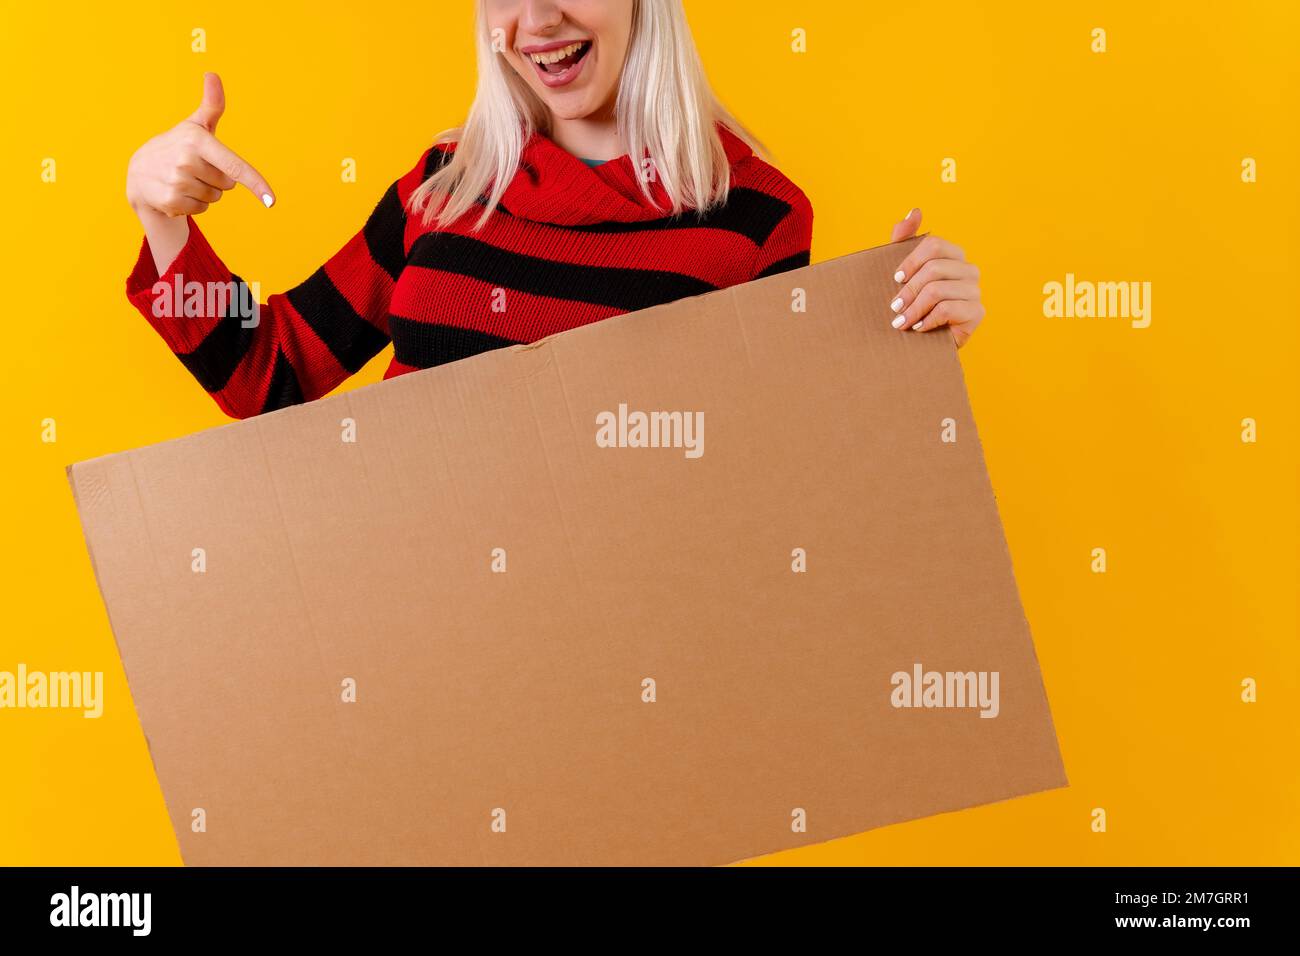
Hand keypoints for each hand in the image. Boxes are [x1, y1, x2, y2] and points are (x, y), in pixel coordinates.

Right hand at [126, 72, 275, 217]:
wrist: (139, 171)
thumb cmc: (177, 146)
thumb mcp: (194, 126)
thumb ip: (212, 104)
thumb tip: (212, 74)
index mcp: (196, 140)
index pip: (234, 166)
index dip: (255, 183)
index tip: (271, 200)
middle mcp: (185, 161)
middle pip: (228, 184)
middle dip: (217, 179)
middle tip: (196, 168)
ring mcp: (176, 182)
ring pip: (215, 198)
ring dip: (205, 192)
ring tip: (185, 178)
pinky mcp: (170, 201)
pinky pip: (201, 210)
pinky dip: (193, 204)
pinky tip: (178, 191)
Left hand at [886, 209, 983, 347]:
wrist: (921, 343)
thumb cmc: (912, 304)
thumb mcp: (903, 272)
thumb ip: (905, 240)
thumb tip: (915, 211)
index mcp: (953, 256)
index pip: (934, 244)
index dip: (911, 260)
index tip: (895, 279)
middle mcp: (969, 270)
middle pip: (935, 268)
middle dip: (909, 289)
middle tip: (894, 308)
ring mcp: (975, 291)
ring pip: (939, 289)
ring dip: (914, 308)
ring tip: (901, 322)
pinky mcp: (977, 313)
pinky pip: (948, 308)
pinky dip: (927, 319)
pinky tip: (919, 328)